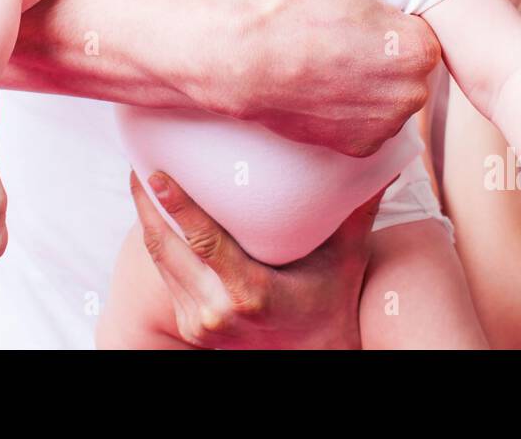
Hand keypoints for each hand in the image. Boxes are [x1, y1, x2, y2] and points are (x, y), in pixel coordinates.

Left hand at [130, 170, 385, 348]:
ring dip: (148, 221)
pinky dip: (160, 244)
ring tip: (143, 182)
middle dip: (147, 205)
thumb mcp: (347, 259)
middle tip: (139, 163)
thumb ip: (358, 212)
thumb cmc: (331, 304)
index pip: (203, 242)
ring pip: (160, 263)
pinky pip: (166, 277)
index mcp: (251, 292)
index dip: (177, 206)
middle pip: (167, 249)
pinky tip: (157, 216)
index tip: (156, 173)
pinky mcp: (190, 326)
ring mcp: (200, 322)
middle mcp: (217, 310)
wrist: (313, 357)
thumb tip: (381, 163)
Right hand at [233, 0, 441, 157]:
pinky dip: (356, 106)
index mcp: (417, 46)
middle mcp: (410, 94)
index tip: (362, 6)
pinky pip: (371, 120)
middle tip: (344, 27)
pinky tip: (328, 83)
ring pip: (393, 92)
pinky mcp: (359, 146)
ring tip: (334, 54)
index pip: (423, 24)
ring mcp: (384, 124)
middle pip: (410, 59)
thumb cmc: (288, 4)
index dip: (394, 12)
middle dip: (386, 45)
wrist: (237, 60)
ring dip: (374, 77)